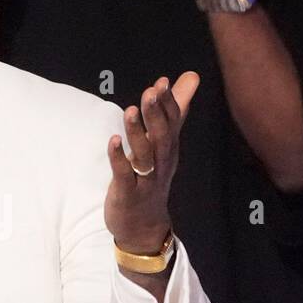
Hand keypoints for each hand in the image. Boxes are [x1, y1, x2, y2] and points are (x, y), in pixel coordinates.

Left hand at [105, 72, 199, 254]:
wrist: (144, 225)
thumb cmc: (152, 178)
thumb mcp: (165, 143)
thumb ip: (175, 110)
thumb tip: (190, 76)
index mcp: (168, 148)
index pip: (172, 122)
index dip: (168, 103)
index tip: (162, 81)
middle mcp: (161, 162)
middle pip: (162, 136)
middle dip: (156, 113)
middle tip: (151, 90)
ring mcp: (145, 179)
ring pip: (144, 154)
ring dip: (137, 132)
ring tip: (130, 110)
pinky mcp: (128, 193)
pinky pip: (124, 174)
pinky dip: (118, 158)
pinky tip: (112, 141)